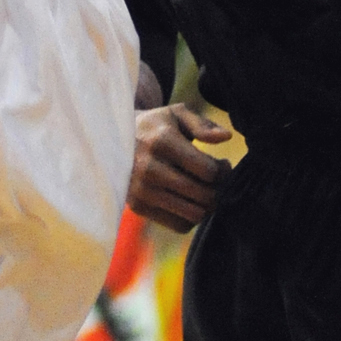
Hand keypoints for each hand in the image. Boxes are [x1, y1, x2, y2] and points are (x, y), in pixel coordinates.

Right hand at [129, 102, 232, 229]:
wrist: (113, 141)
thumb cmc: (155, 126)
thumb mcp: (176, 115)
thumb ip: (203, 125)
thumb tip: (226, 137)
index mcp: (162, 141)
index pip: (208, 171)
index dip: (223, 170)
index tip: (222, 163)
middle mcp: (149, 168)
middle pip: (204, 195)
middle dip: (219, 188)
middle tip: (217, 180)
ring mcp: (142, 191)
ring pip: (195, 213)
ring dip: (207, 204)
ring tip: (205, 189)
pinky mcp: (139, 207)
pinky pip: (180, 225)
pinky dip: (191, 216)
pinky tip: (189, 199)